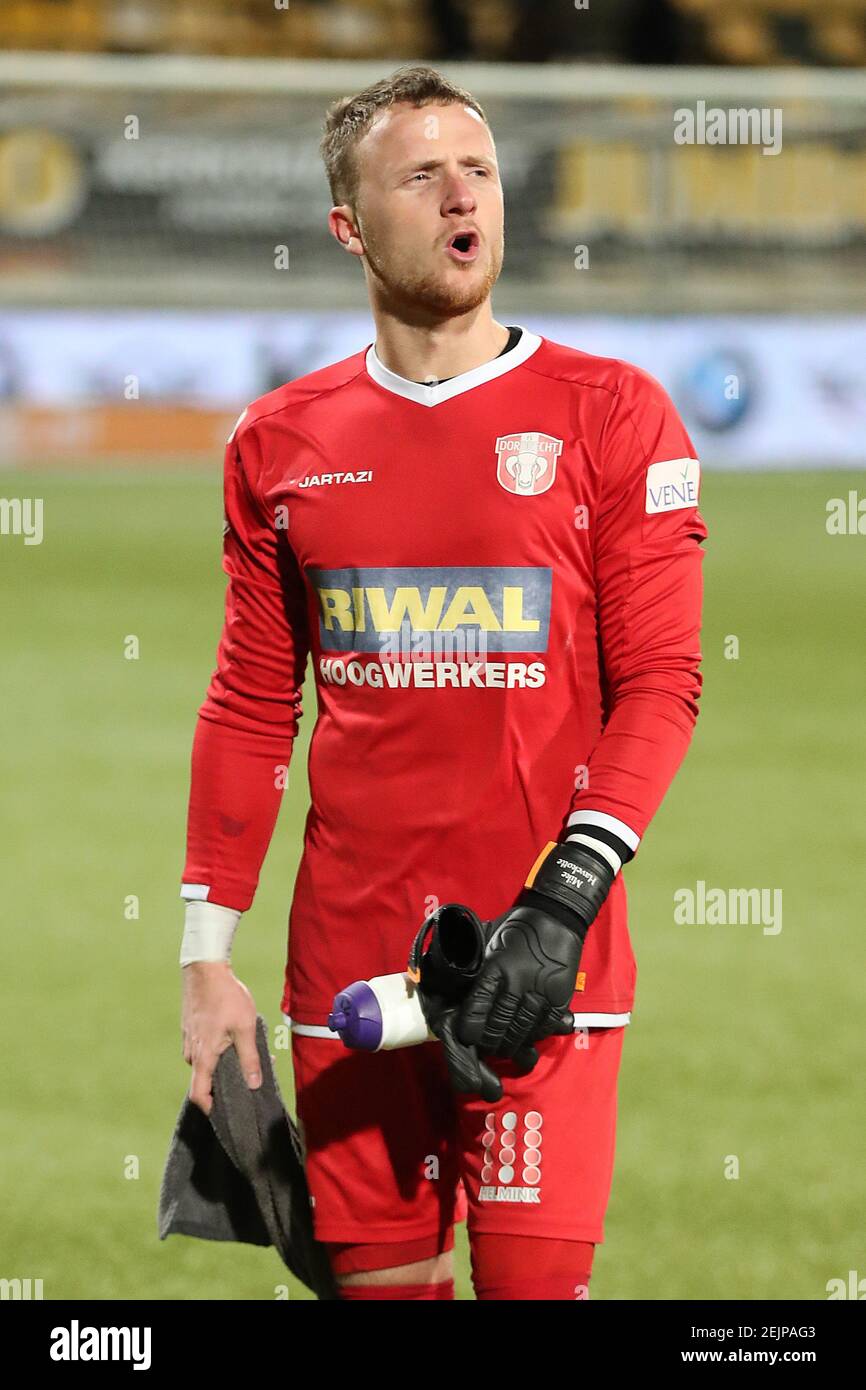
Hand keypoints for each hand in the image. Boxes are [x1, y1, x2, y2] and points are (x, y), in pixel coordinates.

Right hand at [181, 961, 259, 1115]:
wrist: (205, 968)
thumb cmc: (226, 996)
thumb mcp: (245, 1027)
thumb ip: (250, 1058)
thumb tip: (254, 1084)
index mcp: (204, 1056)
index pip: (199, 1095)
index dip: (210, 1109)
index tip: (225, 1113)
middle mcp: (192, 1052)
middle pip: (204, 1079)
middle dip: (224, 1081)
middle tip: (247, 1075)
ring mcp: (189, 1039)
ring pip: (205, 1062)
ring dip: (221, 1062)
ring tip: (244, 1051)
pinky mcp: (190, 1028)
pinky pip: (202, 1047)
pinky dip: (216, 1049)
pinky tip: (232, 1035)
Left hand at [456, 904, 579, 1058]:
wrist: (556, 918)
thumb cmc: (518, 929)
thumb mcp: (489, 941)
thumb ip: (478, 966)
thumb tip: (458, 985)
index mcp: (496, 967)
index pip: (477, 1008)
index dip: (469, 1028)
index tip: (466, 1036)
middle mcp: (517, 983)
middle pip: (499, 1026)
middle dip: (489, 1042)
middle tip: (484, 1047)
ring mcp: (540, 992)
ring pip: (521, 1031)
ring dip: (510, 1045)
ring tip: (503, 1049)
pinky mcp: (559, 998)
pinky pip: (544, 1027)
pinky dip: (533, 1037)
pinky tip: (526, 1039)